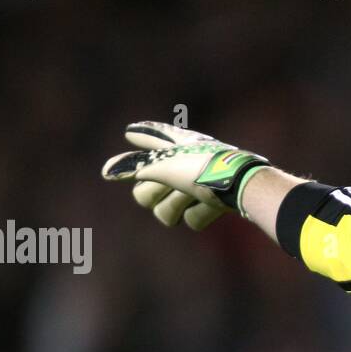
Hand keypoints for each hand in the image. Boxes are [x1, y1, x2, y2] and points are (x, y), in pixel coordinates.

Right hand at [100, 121, 270, 229]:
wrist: (245, 188)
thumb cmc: (204, 169)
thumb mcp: (164, 165)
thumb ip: (133, 167)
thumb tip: (106, 171)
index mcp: (177, 145)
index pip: (152, 136)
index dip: (143, 134)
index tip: (132, 132)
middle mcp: (186, 164)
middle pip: (145, 190)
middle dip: (154, 191)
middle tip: (170, 184)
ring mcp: (199, 187)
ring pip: (166, 210)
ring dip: (177, 204)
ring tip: (193, 194)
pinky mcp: (213, 206)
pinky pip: (192, 219)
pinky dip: (201, 213)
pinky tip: (214, 205)